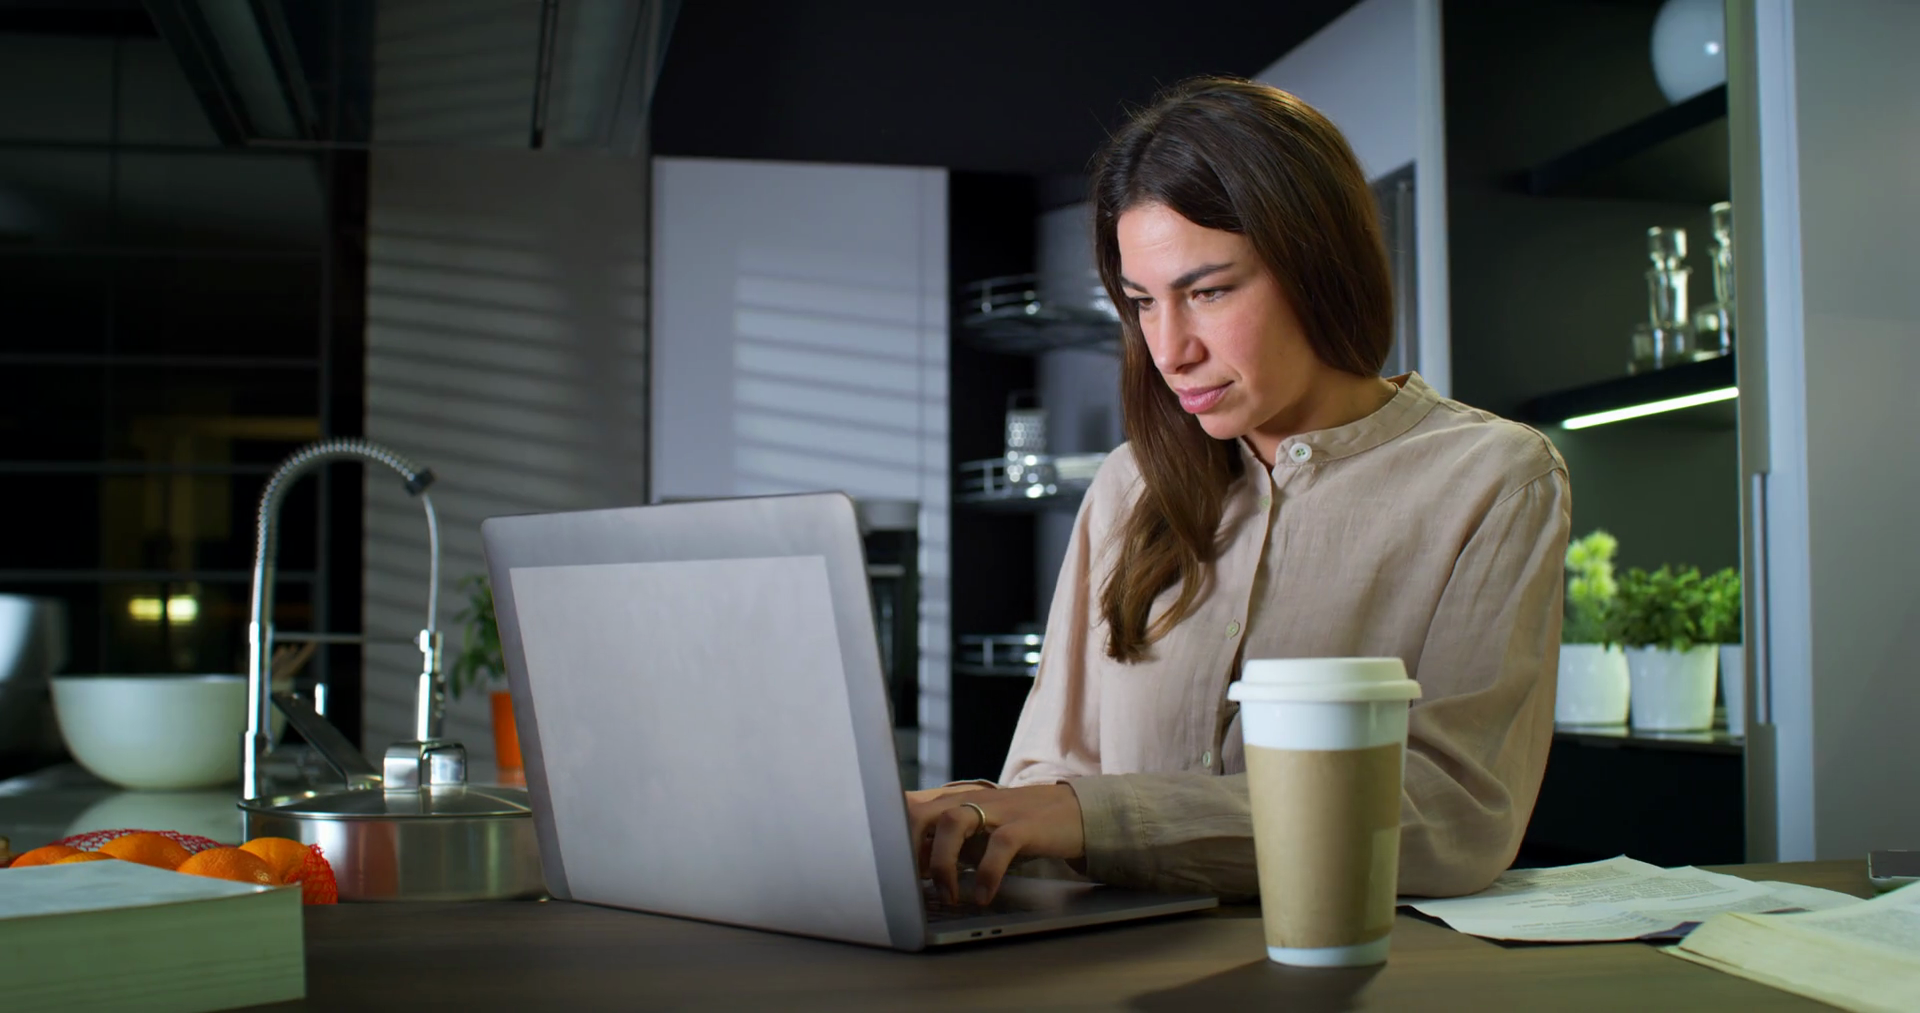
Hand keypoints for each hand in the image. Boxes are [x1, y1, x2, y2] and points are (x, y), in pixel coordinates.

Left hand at [906, 783, 1084, 905]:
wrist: (1077, 813)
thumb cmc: (1021, 826)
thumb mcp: (979, 831)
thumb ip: (948, 842)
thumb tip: (912, 868)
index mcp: (957, 801)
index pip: (909, 806)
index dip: (892, 836)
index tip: (891, 869)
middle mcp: (972, 800)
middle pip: (921, 812)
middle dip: (907, 849)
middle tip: (910, 884)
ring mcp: (998, 809)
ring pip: (953, 822)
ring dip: (942, 863)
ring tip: (948, 895)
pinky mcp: (1026, 825)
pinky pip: (1000, 845)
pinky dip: (987, 873)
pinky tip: (984, 896)